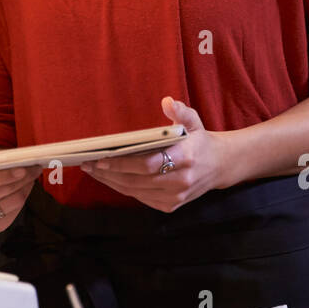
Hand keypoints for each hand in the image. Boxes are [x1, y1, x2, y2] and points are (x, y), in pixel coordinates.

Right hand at [0, 142, 42, 232]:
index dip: (5, 175)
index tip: (22, 168)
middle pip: (4, 191)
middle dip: (23, 177)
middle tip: (34, 166)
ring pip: (14, 201)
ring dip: (26, 186)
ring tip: (32, 174)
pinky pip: (16, 210)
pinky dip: (23, 196)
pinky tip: (24, 186)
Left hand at [81, 97, 231, 212]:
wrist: (220, 166)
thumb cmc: (200, 140)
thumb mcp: (194, 121)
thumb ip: (181, 111)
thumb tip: (167, 102)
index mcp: (186, 158)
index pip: (148, 164)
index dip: (123, 164)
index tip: (102, 158)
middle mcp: (181, 181)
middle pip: (137, 181)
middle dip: (109, 173)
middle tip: (88, 164)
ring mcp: (176, 197)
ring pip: (136, 192)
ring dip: (112, 183)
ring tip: (94, 171)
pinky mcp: (171, 206)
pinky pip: (141, 199)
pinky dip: (124, 189)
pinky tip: (110, 179)